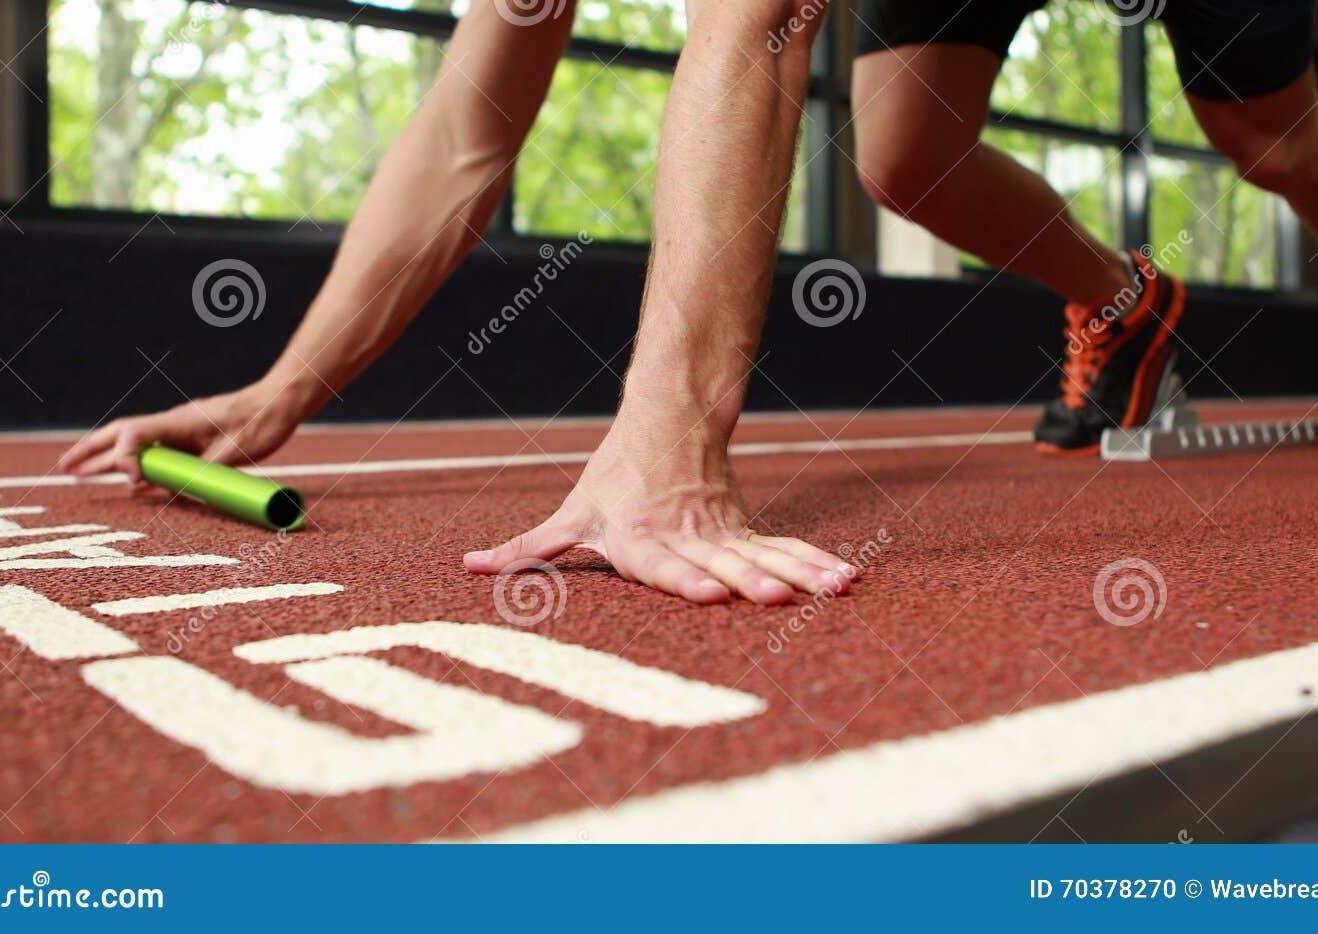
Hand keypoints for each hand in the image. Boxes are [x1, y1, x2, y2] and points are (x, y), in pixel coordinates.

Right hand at [56, 385, 300, 484]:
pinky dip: (133, 462)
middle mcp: (174, 424)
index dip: (123, 458)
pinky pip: (153, 451)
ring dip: (105, 456)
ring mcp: (180, 430)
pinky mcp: (190, 439)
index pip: (135, 435)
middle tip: (62, 469)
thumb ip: (205, 470)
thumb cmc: (262, 423)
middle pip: (120, 435)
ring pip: (133, 443)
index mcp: (181, 422)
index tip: (130, 481)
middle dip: (90, 451)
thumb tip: (176, 489)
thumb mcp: (236, 452)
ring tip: (76, 471)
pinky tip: (124, 477)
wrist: (280, 403)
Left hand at [464, 422, 857, 604]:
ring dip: (802, 573)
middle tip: (777, 599)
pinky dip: (817, 562)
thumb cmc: (614, 478)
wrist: (668, 424)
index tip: (711, 596)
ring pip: (767, 554)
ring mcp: (723, 535)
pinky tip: (848, 580)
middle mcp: (688, 540)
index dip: (686, 581)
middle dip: (751, 582)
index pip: (665, 565)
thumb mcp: (571, 514)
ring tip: (836, 589)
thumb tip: (469, 568)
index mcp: (642, 540)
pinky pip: (787, 549)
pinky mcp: (748, 533)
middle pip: (723, 563)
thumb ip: (526, 550)